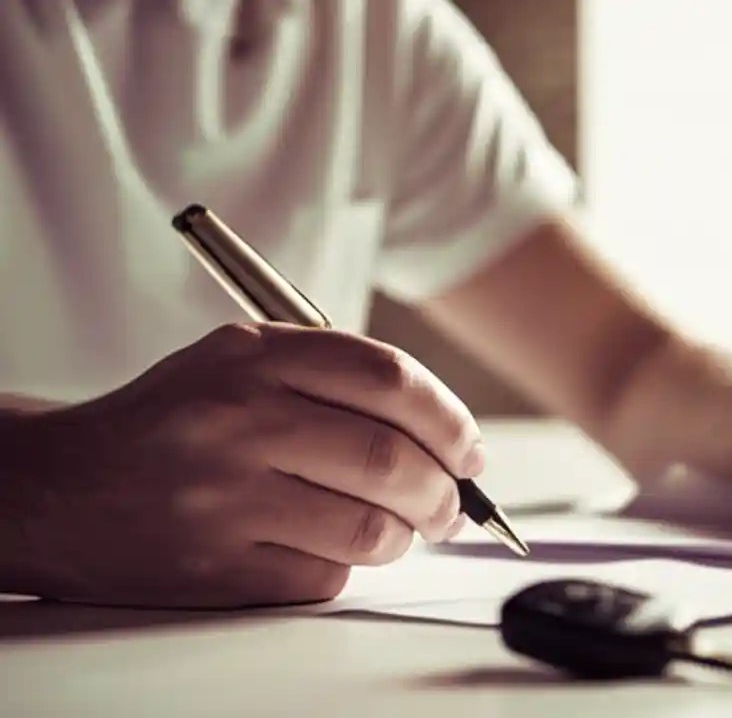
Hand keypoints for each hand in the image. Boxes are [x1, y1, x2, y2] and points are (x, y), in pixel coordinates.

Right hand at [0, 323, 481, 607]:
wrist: (60, 488)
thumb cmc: (173, 422)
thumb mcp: (240, 361)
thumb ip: (336, 376)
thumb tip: (444, 433)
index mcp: (253, 358)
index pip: (388, 378)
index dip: (449, 418)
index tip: (468, 449)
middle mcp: (239, 422)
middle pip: (390, 458)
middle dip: (445, 490)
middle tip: (453, 504)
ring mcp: (225, 499)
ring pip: (369, 527)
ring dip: (405, 535)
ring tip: (400, 528)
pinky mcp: (217, 569)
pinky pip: (325, 575)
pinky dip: (346, 566)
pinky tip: (326, 547)